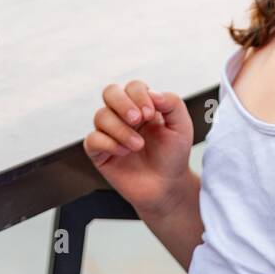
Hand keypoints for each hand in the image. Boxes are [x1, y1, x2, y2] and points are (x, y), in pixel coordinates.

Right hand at [84, 81, 194, 215]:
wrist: (167, 186)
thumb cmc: (173, 155)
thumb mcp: (182, 126)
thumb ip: (172, 103)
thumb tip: (153, 92)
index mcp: (142, 105)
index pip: (132, 87)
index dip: (139, 95)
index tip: (151, 114)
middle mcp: (123, 116)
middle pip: (110, 92)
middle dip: (123, 103)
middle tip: (137, 120)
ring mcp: (110, 133)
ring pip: (101, 116)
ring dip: (121, 129)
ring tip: (138, 145)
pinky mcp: (100, 153)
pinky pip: (92, 140)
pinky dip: (108, 144)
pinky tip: (124, 152)